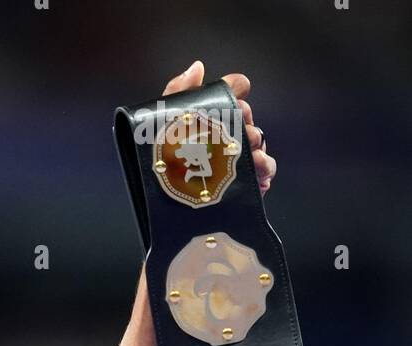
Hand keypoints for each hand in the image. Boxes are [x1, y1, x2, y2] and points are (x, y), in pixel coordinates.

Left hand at [162, 59, 276, 195]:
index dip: (235, 87)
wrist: (159, 199)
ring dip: (257, 145)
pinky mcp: (244, 183)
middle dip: (246, 120)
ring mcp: (237, 158)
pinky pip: (263, 173)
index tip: (235, 94)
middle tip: (238, 129)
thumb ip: (177, 92)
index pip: (233, 89)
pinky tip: (258, 171)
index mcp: (212, 115)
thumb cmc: (161, 159)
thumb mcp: (162, 124)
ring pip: (259, 145)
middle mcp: (227, 133)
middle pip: (248, 118)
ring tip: (251, 152)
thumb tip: (198, 67)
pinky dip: (264, 170)